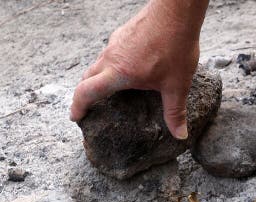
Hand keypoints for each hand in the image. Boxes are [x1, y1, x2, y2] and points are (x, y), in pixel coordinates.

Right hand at [69, 1, 201, 138]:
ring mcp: (116, 43)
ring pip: (99, 63)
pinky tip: (126, 69)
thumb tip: (179, 134)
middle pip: (88, 77)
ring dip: (97, 78)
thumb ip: (175, 112)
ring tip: (107, 90)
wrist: (176, 13)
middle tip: (87, 107)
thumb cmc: (175, 48)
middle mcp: (111, 57)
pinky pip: (111, 53)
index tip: (75, 117)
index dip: (78, 106)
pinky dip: (111, 65)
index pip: (87, 92)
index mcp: (119, 73)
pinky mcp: (124, 33)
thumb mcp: (177, 86)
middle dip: (84, 94)